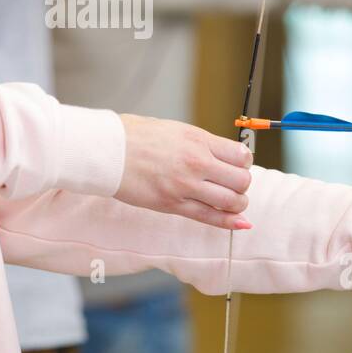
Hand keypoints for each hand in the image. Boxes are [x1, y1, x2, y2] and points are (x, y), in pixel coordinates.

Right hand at [116, 113, 252, 228]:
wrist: (108, 151)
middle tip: (232, 185)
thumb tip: (218, 154)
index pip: (242, 155)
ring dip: (236, 204)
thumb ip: (198, 143)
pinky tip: (240, 223)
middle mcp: (196, 162)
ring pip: (231, 201)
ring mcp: (186, 186)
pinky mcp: (173, 204)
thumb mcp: (174, 129)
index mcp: (198, 139)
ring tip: (230, 202)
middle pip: (241, 180)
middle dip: (242, 185)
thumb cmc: (134, 136)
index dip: (243, 163)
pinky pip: (210, 217)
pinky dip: (229, 222)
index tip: (237, 166)